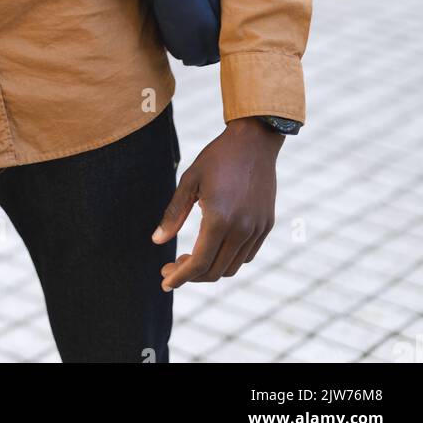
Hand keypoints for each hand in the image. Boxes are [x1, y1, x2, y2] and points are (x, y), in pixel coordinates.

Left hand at [152, 117, 283, 288]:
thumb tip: (157, 242)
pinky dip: (228, 260)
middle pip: (215, 271)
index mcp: (219, 219)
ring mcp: (257, 229)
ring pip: (232, 267)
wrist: (254, 141)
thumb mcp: (189, 181)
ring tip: (190, 258)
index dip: (180, 277)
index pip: (199, 263)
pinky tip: (213, 248)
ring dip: (209, 269)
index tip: (165, 281)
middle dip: (190, 276)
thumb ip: (173, 214)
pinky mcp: (266, 225)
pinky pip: (246, 255)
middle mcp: (241, 229)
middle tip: (171, 268)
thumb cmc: (217, 158)